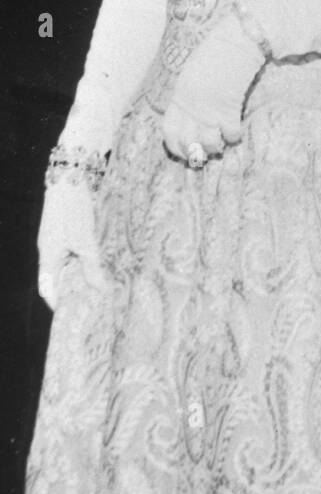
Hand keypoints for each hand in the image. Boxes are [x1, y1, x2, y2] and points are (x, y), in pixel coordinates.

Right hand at [37, 180, 106, 310]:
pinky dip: (81, 261)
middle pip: (56, 278)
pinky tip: (97, 263)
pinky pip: (71, 252)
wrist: (70, 177)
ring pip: (65, 265)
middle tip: (90, 303)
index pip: (47, 289)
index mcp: (48, 257)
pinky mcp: (65, 230)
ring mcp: (56, 239)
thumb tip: (100, 290)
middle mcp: (49, 250)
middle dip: (71, 291)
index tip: (72, 316)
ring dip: (78, 275)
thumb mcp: (85, 240)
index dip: (57, 303)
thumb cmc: (74, 210)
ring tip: (97, 287)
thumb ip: (91, 266)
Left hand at [162, 13, 265, 163]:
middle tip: (206, 154)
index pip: (169, 133)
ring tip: (222, 142)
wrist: (234, 43)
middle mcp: (190, 107)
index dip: (176, 148)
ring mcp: (209, 109)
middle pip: (189, 143)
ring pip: (209, 144)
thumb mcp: (190, 76)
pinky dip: (234, 136)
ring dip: (216, 147)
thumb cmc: (213, 55)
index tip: (185, 152)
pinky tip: (236, 131)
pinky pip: (230, 134)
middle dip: (197, 154)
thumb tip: (190, 120)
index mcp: (178, 98)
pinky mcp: (229, 108)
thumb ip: (186, 98)